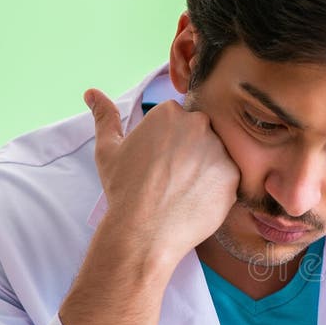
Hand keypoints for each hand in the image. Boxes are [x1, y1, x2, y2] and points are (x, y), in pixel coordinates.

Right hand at [85, 88, 239, 264]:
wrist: (144, 231)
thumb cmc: (124, 190)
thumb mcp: (108, 150)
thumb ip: (105, 117)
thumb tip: (92, 93)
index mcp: (170, 112)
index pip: (180, 121)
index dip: (170, 144)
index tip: (161, 162)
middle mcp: (199, 124)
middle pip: (201, 135)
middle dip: (191, 153)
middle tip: (172, 178)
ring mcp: (219, 149)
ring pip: (217, 156)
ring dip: (205, 170)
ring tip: (183, 191)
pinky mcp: (233, 176)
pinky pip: (228, 178)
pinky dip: (216, 190)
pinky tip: (196, 201)